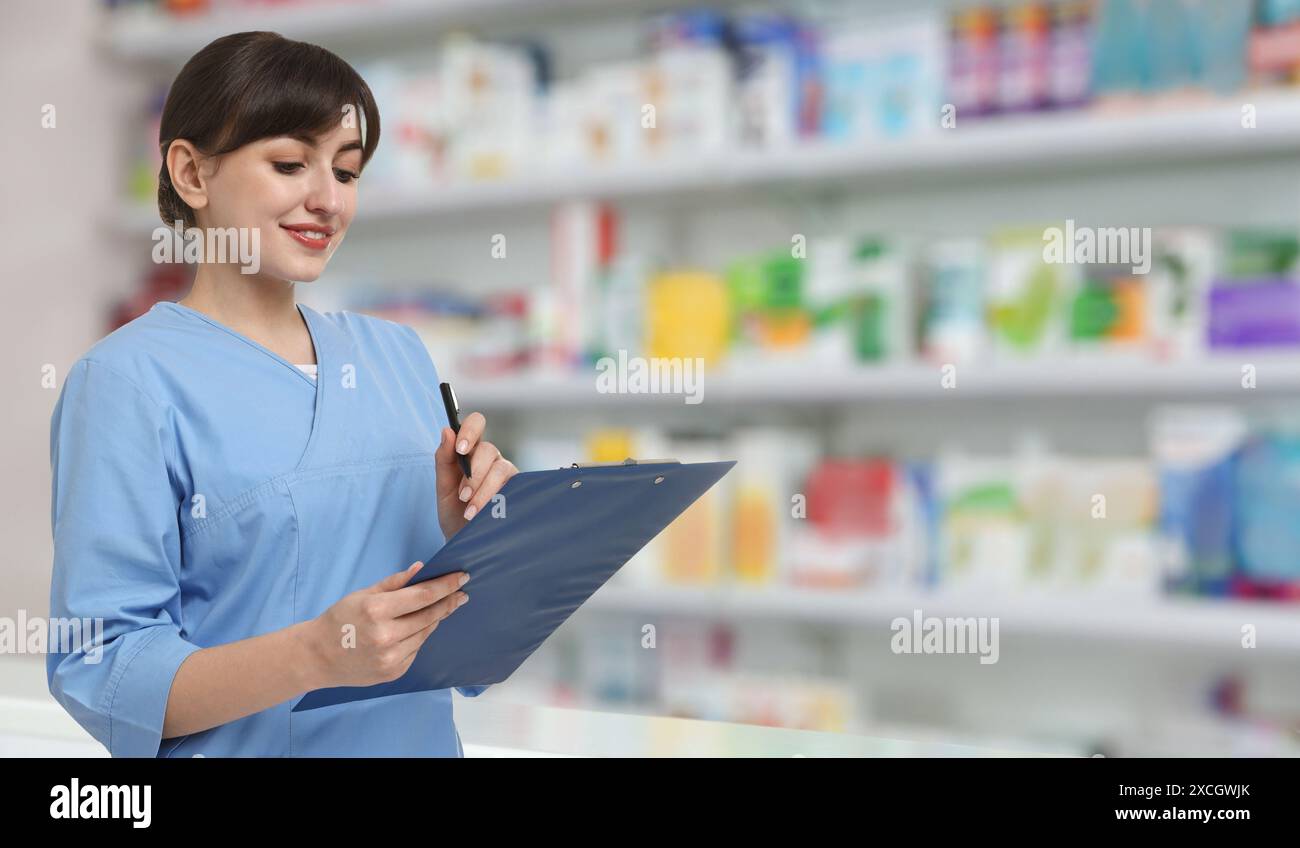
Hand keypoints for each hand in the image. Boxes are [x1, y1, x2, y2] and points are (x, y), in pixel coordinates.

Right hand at [305, 562, 468, 688]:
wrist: (318, 657)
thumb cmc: (339, 619)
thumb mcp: (363, 594)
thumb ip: (395, 583)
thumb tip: (421, 569)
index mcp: (377, 611)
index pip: (423, 596)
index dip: (446, 585)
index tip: (461, 577)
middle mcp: (386, 636)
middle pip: (430, 615)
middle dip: (448, 602)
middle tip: (462, 592)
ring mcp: (391, 657)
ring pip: (426, 633)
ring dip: (436, 618)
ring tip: (442, 607)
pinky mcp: (394, 672)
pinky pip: (416, 649)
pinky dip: (419, 636)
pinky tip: (415, 628)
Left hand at [434, 411, 517, 539]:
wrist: (465, 540)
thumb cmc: (454, 511)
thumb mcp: (442, 487)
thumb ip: (443, 459)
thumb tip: (447, 431)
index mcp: (471, 450)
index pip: (476, 424)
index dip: (470, 431)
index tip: (461, 449)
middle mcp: (490, 458)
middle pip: (488, 449)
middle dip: (474, 473)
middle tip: (462, 496)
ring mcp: (506, 473)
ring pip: (500, 469)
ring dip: (483, 491)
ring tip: (471, 512)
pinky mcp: (518, 489)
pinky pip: (513, 487)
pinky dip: (497, 500)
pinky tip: (488, 513)